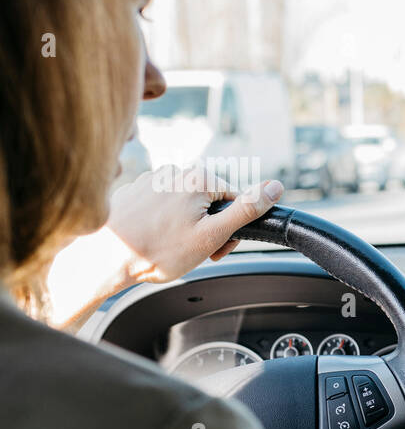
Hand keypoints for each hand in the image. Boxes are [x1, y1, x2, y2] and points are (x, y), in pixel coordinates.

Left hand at [107, 165, 283, 283]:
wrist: (104, 257)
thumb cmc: (157, 250)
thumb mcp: (212, 235)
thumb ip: (246, 209)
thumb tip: (276, 187)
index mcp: (199, 178)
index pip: (236, 201)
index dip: (230, 229)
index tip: (215, 248)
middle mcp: (175, 171)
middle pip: (211, 201)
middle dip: (208, 227)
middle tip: (194, 252)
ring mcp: (152, 178)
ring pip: (186, 204)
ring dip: (187, 225)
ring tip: (170, 247)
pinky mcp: (134, 189)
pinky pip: (163, 205)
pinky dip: (163, 222)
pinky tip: (153, 238)